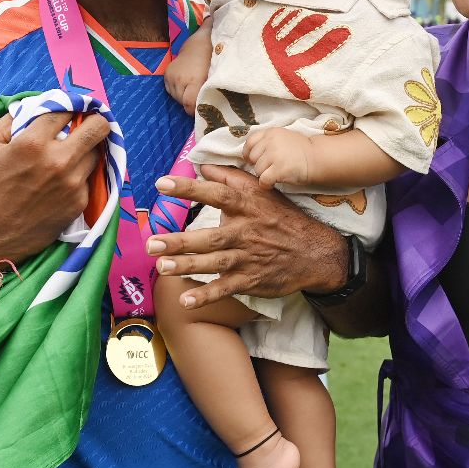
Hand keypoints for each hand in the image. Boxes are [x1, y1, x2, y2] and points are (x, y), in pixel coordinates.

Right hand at [0, 110, 109, 261]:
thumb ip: (11, 119)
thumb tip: (34, 105)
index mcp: (33, 142)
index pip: (67, 109)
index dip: (70, 105)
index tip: (70, 108)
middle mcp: (59, 161)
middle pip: (99, 128)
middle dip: (95, 121)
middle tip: (87, 123)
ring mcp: (72, 183)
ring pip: (97, 153)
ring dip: (86, 149)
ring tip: (71, 153)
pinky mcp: (79, 203)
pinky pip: (88, 178)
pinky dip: (79, 174)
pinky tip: (62, 179)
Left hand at [147, 164, 348, 307]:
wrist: (317, 253)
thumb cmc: (285, 219)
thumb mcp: (265, 192)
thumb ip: (232, 179)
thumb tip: (203, 166)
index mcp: (248, 206)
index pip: (216, 193)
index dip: (189, 188)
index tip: (162, 183)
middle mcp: (246, 232)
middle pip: (209, 236)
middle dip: (179, 241)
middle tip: (151, 243)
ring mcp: (249, 258)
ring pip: (214, 262)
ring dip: (186, 266)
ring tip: (161, 266)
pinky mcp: (252, 280)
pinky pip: (226, 288)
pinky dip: (206, 295)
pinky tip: (185, 301)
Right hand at [165, 24, 213, 114]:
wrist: (201, 41)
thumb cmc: (214, 59)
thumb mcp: (216, 76)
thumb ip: (211, 92)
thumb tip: (211, 109)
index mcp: (194, 79)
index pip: (189, 104)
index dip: (195, 111)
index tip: (202, 112)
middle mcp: (180, 79)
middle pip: (182, 102)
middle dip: (190, 104)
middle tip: (200, 101)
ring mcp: (171, 75)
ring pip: (175, 97)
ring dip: (183, 98)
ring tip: (193, 91)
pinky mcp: (167, 73)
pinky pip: (170, 90)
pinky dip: (177, 91)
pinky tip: (185, 86)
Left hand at [243, 127, 311, 187]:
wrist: (318, 158)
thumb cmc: (302, 150)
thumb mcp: (284, 137)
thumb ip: (269, 141)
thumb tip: (250, 153)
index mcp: (271, 133)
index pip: (250, 142)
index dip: (249, 153)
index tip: (252, 160)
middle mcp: (271, 142)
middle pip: (253, 158)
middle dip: (259, 165)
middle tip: (270, 168)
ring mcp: (274, 155)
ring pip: (257, 170)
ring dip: (264, 175)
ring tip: (276, 174)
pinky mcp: (279, 169)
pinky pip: (263, 180)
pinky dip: (266, 185)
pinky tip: (272, 184)